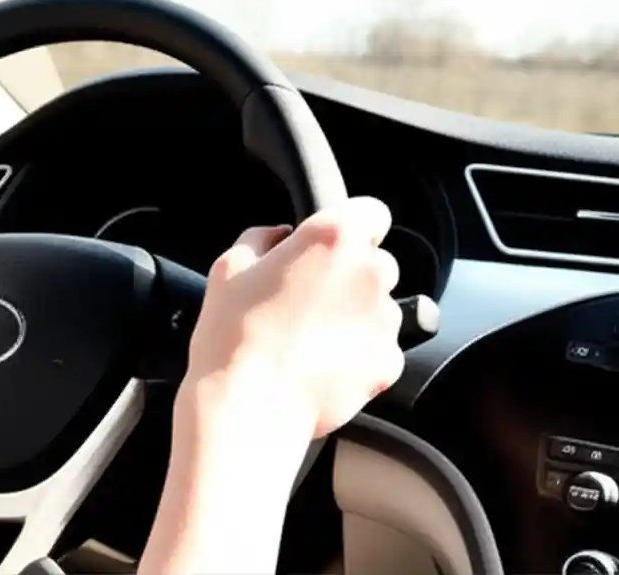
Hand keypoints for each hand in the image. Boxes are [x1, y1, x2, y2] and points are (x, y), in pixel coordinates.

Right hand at [183, 197, 403, 438]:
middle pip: (376, 262)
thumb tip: (278, 235)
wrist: (249, 407)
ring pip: (379, 307)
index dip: (352, 226)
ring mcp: (385, 321)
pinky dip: (359, 354)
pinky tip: (320, 363)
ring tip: (309, 337)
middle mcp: (370, 273)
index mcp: (334, 238)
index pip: (372, 211)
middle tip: (308, 297)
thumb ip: (262, 237)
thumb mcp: (229, 267)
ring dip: (355, 315)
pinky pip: (380, 348)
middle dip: (350, 275)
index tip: (331, 245)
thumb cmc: (233, 335)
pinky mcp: (389, 362)